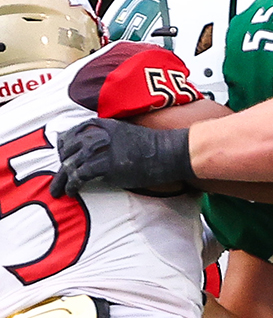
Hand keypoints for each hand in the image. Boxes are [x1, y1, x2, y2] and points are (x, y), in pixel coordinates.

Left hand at [51, 118, 193, 196]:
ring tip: (57, 191)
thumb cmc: (156, 148)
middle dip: (60, 164)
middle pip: (68, 149)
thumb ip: (111, 139)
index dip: (63, 147)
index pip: (72, 134)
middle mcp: (98, 135)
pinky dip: (73, 184)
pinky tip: (71, 192)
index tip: (62, 158)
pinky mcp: (106, 165)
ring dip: (62, 179)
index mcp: (102, 125)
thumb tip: (102, 154)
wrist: (170, 152)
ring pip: (70, 163)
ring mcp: (101, 149)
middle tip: (57, 179)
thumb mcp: (128, 134)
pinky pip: (81, 174)